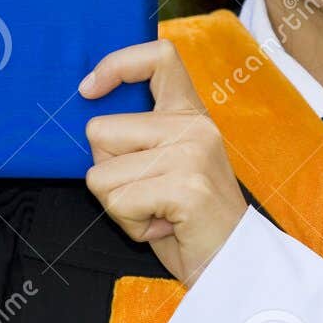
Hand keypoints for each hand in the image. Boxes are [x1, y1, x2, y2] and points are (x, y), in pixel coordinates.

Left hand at [78, 39, 246, 286]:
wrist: (234, 265)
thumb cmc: (188, 219)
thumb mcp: (166, 162)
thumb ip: (139, 135)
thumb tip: (88, 112)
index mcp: (191, 112)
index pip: (158, 56)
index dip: (116, 64)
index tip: (89, 90)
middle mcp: (194, 126)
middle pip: (99, 131)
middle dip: (107, 171)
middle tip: (146, 194)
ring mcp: (192, 154)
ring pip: (101, 173)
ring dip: (118, 205)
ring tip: (156, 212)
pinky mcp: (186, 187)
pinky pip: (118, 201)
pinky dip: (130, 225)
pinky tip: (163, 226)